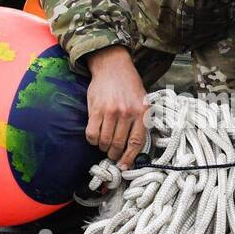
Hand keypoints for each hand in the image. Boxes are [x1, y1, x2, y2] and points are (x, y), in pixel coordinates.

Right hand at [84, 46, 148, 168]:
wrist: (113, 67)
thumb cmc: (129, 86)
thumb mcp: (142, 102)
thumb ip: (141, 122)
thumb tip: (134, 148)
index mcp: (142, 113)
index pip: (136, 143)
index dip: (129, 158)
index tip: (124, 166)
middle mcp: (127, 113)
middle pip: (118, 144)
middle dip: (114, 154)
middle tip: (112, 154)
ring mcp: (111, 111)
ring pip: (104, 141)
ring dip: (103, 148)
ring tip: (104, 145)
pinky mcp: (96, 109)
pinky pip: (92, 133)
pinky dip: (92, 140)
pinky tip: (95, 138)